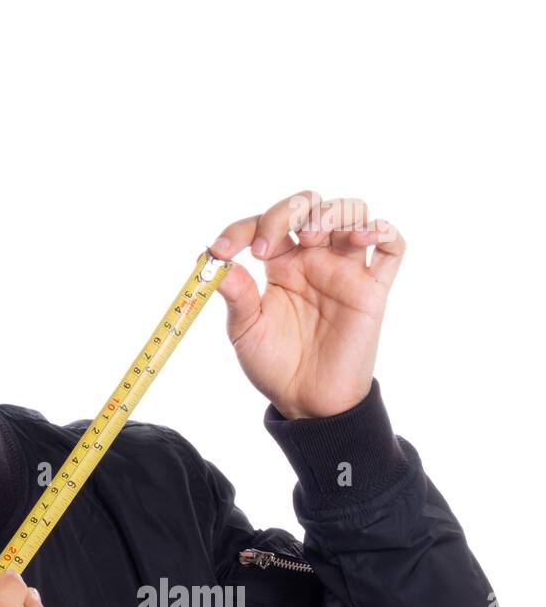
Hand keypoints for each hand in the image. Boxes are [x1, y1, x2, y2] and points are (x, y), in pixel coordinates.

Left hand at [209, 190, 405, 418]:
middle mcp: (313, 259)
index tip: (221, 252)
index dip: (240, 230)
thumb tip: (212, 262)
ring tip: (314, 238)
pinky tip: (364, 237)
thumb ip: (235, 294)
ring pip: (352, 213)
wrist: (307, 401)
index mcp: (280, 264)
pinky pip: (392, 248)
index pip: (264, 224)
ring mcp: (345, 270)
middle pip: (310, 205)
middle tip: (268, 247)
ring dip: (333, 212)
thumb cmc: (274, 364)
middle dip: (288, 212)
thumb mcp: (244, 330)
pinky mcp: (373, 289)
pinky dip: (384, 229)